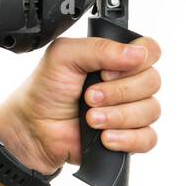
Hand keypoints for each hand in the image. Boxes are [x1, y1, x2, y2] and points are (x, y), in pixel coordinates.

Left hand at [0, 36, 162, 175]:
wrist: (33, 128)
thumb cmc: (46, 90)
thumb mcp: (63, 56)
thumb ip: (99, 47)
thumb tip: (136, 53)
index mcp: (116, 59)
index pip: (149, 51)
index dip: (135, 61)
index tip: (106, 72)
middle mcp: (127, 82)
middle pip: (153, 82)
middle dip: (119, 92)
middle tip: (89, 97)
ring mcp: (130, 110)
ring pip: (151, 111)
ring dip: (118, 116)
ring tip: (90, 119)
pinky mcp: (129, 137)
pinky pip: (148, 138)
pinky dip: (127, 138)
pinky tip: (105, 137)